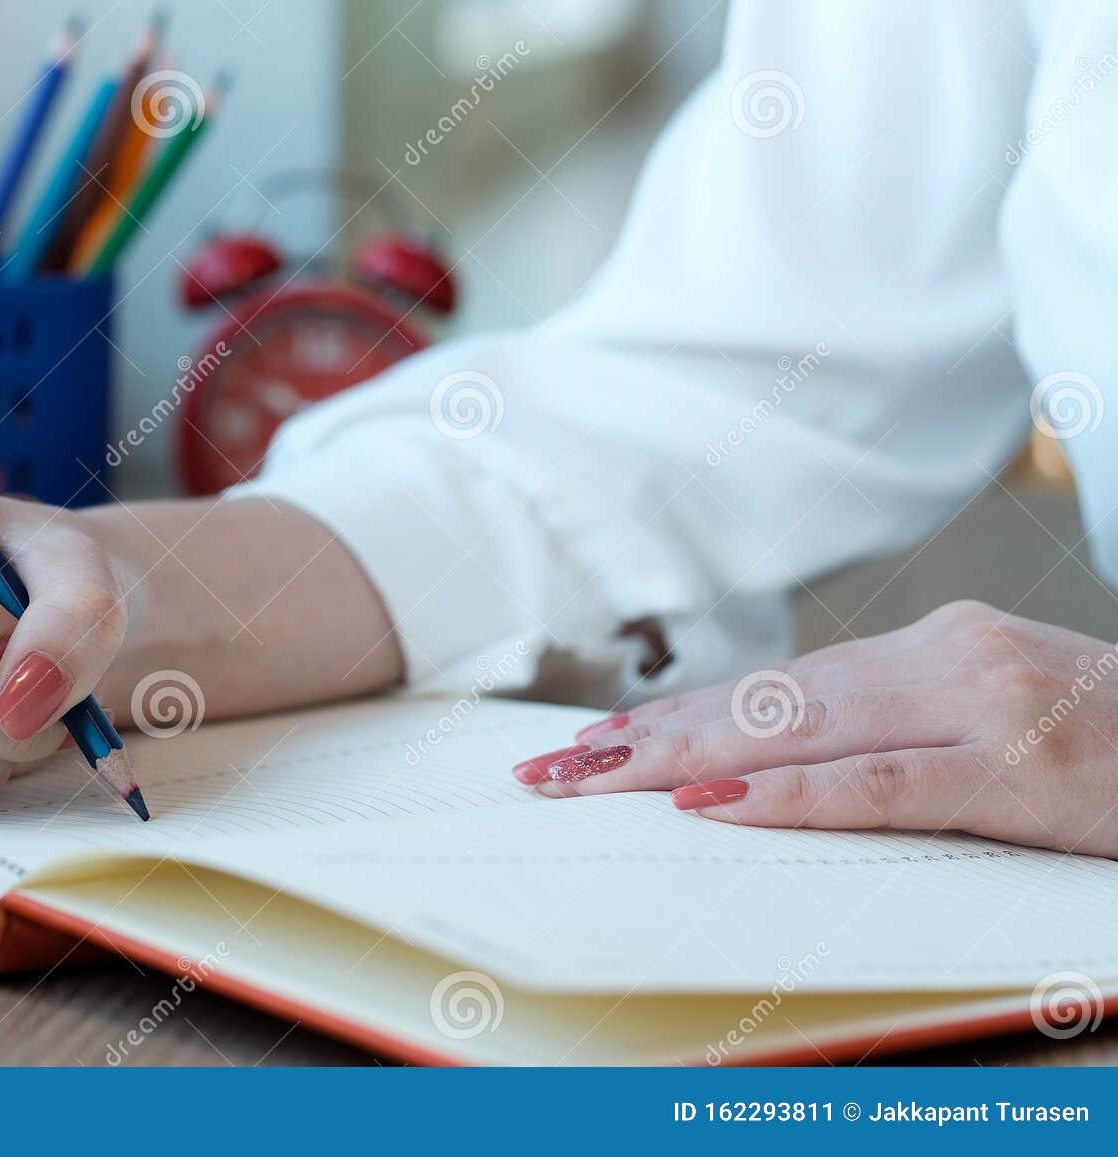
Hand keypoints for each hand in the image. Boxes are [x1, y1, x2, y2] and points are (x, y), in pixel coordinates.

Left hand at [512, 600, 1117, 856]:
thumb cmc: (1103, 746)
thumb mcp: (984, 722)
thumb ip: (886, 732)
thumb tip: (762, 760)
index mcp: (925, 650)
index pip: (769, 688)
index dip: (672, 715)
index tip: (590, 742)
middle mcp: (938, 659)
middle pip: (760, 702)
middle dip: (644, 739)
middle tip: (551, 768)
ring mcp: (977, 705)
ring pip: (797, 729)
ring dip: (680, 758)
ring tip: (593, 781)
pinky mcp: (1015, 766)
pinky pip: (881, 783)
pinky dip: (789, 792)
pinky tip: (712, 800)